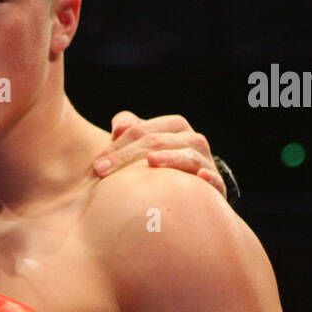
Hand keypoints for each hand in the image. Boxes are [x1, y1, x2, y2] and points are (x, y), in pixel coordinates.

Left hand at [93, 110, 225, 198]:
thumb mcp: (145, 143)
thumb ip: (130, 129)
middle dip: (128, 155)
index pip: (142, 130)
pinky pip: (214, 180)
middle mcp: (192, 140)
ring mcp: (205, 161)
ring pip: (187, 155)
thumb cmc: (161, 161)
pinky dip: (208, 179)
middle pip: (158, 142)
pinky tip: (199, 178)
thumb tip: (118, 126)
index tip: (96, 164)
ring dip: (169, 158)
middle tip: (102, 171)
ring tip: (150, 162)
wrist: (196, 185)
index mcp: (175, 127)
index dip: (117, 145)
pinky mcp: (215, 184)